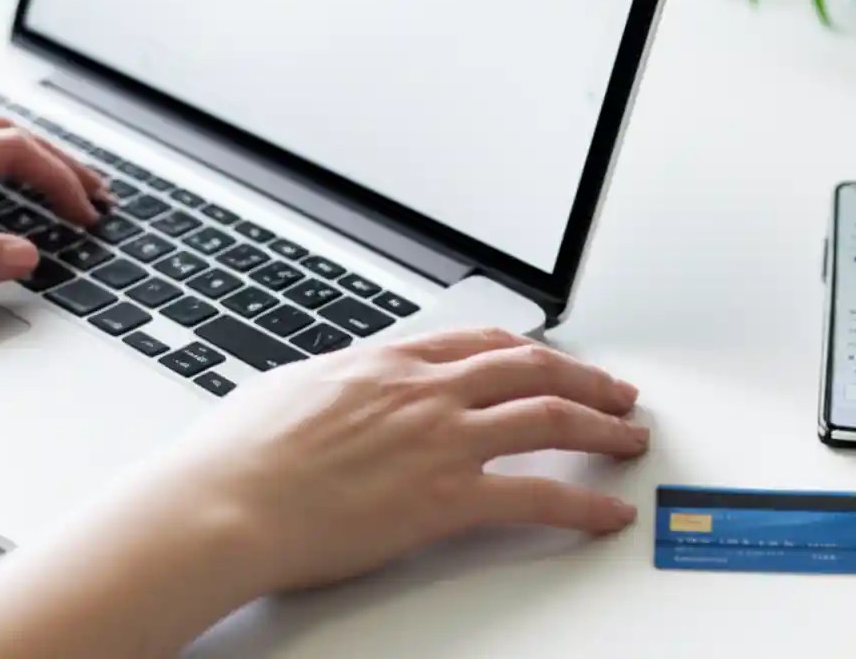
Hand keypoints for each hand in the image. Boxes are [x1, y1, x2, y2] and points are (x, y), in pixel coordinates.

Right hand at [166, 328, 645, 593]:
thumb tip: (344, 387)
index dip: (530, 350)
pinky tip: (607, 513)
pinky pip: (538, 494)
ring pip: (550, 418)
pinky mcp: (447, 498)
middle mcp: (426, 391)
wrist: (225, 503)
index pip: (481, 342)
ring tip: (631, 438)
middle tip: (617, 391)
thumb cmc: (240, 454)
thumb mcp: (291, 389)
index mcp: (389, 363)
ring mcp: (443, 440)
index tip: (552, 359)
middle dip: (586, 378)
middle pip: (532, 368)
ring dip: (603, 427)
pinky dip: (584, 504)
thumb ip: (338, 382)